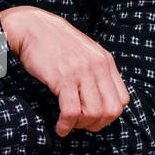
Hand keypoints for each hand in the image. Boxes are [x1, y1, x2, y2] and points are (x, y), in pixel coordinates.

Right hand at [0, 6, 129, 136]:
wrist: (32, 27)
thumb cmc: (55, 42)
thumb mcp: (85, 52)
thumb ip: (96, 70)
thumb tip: (100, 98)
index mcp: (106, 61)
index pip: (122, 99)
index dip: (110, 115)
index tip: (95, 118)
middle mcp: (98, 66)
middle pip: (111, 110)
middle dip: (98, 124)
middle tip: (82, 125)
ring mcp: (82, 72)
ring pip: (93, 113)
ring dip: (81, 126)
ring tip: (69, 125)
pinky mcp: (63, 78)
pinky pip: (71, 111)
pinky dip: (66, 125)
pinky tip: (61, 127)